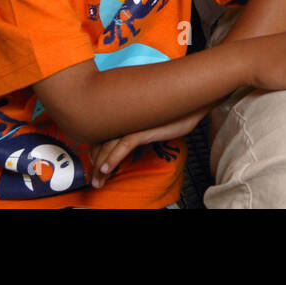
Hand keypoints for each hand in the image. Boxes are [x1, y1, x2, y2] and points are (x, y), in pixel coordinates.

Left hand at [89, 105, 208, 189]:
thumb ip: (136, 128)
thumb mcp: (150, 122)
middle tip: (94, 180)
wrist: (191, 102)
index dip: (94, 152)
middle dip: (94, 164)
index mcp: (122, 115)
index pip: (100, 134)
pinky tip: (106, 169)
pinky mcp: (143, 128)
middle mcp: (123, 118)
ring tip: (97, 182)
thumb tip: (129, 140)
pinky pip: (123, 146)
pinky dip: (112, 158)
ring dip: (100, 167)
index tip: (94, 165)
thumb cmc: (172, 111)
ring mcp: (131, 123)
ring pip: (108, 147)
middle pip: (100, 143)